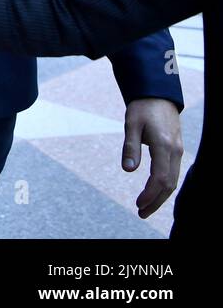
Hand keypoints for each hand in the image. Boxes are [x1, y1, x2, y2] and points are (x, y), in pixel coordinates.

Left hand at [122, 97, 182, 217]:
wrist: (158, 95)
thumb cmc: (142, 108)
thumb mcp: (131, 124)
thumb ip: (130, 147)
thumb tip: (128, 169)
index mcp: (164, 145)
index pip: (159, 178)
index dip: (149, 194)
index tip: (137, 204)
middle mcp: (175, 151)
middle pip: (169, 184)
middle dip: (156, 201)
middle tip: (140, 213)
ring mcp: (178, 151)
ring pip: (173, 180)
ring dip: (160, 196)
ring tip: (146, 208)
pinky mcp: (177, 151)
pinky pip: (173, 173)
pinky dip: (165, 186)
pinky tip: (155, 193)